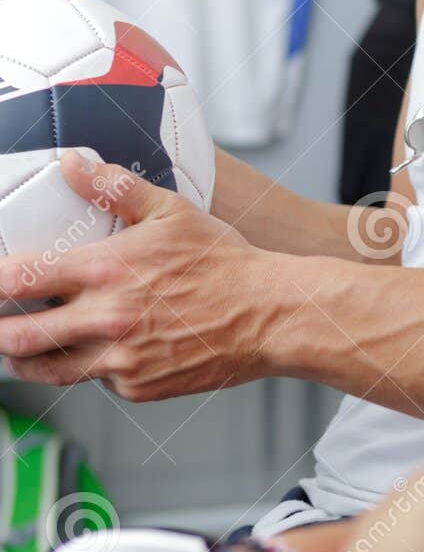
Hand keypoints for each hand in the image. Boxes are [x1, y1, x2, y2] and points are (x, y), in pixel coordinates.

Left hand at [0, 151, 282, 399]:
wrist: (269, 314)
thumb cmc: (224, 263)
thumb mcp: (170, 211)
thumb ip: (114, 187)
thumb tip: (71, 164)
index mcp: (107, 270)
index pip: (20, 280)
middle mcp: (107, 319)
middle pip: (18, 338)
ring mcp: (120, 360)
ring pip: (48, 370)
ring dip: (23, 360)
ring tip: (19, 349)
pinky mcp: (138, 387)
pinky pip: (96, 382)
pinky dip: (88, 368)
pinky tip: (99, 351)